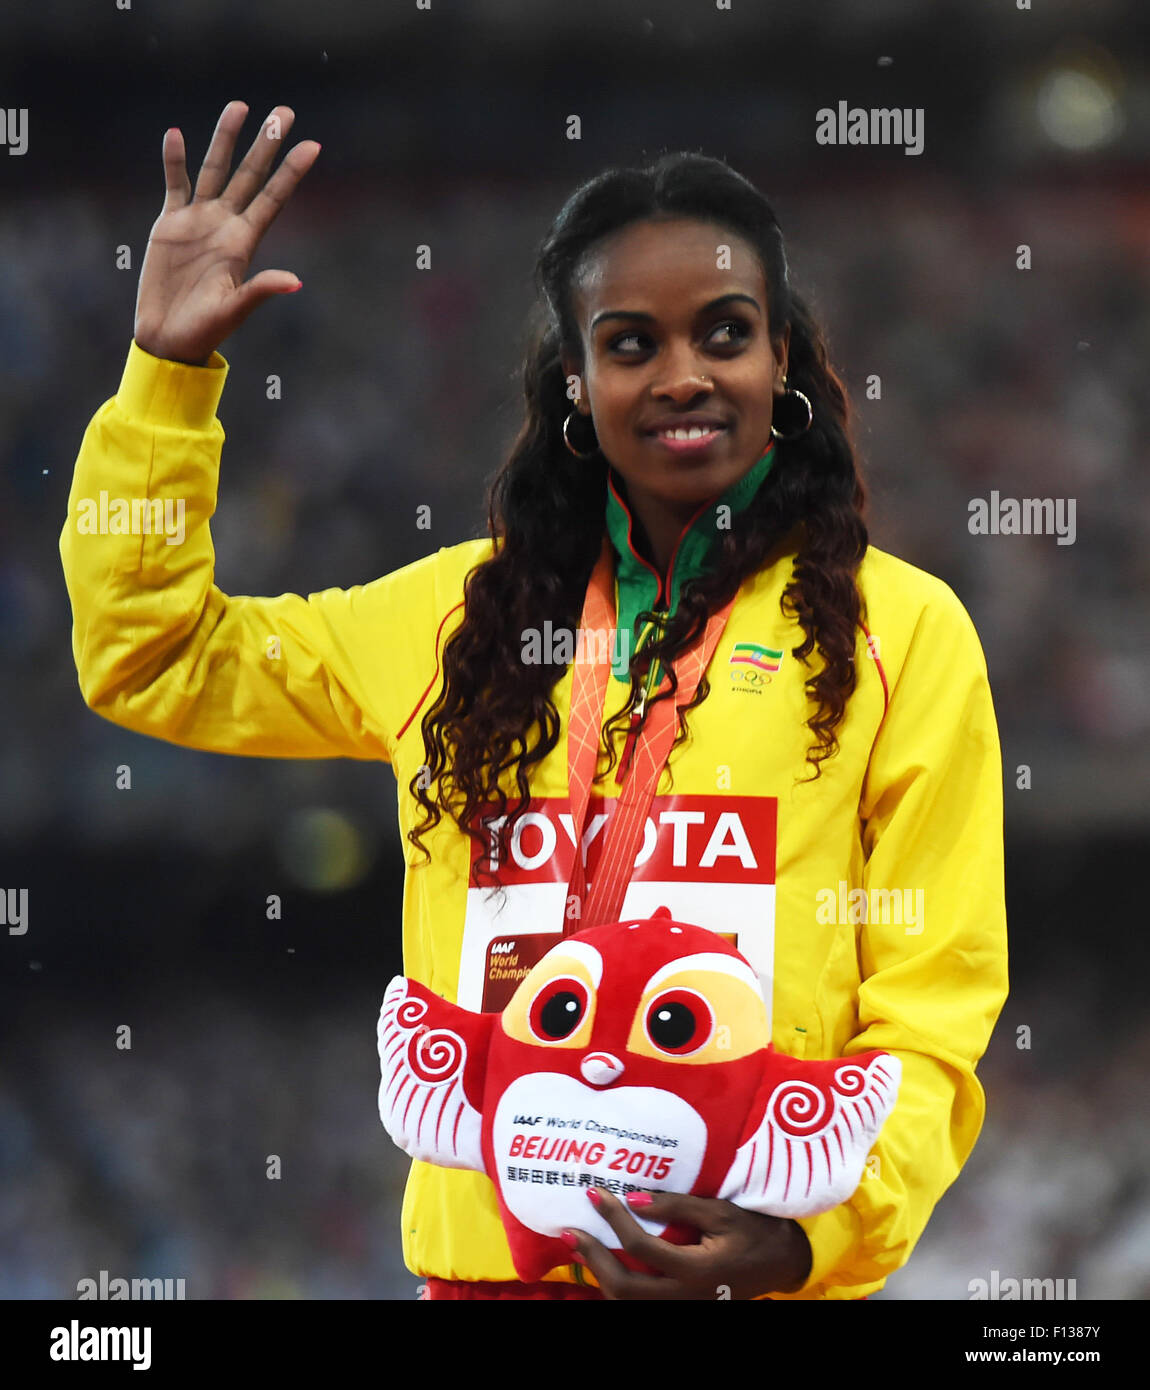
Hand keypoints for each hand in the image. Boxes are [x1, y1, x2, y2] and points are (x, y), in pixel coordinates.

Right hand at [134, 100, 319, 365]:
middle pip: (250, 174)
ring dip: (225, 138)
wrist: (169, 336)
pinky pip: (175, 184)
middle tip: (284, 111)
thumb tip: (295, 281)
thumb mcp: (235, 309)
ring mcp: (199, 221)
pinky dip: (175, 160)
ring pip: (215, 169)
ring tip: (240, 106)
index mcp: (245, 242)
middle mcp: (226, 224)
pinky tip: (177, 135)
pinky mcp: (171, 223)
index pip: (274, 198)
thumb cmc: (206, 329)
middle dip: (266, 143)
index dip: (292, 172)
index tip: (314, 145)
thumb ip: (261, 289)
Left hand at [563, 1187, 812, 1299]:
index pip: (641, 1246)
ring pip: (628, 1303)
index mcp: (696, 1270)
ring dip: (600, 1275)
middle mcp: (685, 1296)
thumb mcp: (720, 1211)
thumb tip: (633, 1197)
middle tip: (569, 1230)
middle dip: (592, 1258)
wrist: (783, 1264)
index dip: (614, 1218)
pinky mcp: (683, 1307)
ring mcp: (684, 1307)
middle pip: (624, 1288)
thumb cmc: (755, 1231)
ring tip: (580, 1246)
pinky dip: (618, 1285)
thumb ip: (676, 1206)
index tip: (596, 1193)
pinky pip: (641, 1303)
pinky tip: (605, 1263)